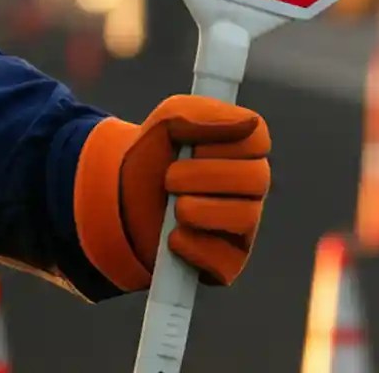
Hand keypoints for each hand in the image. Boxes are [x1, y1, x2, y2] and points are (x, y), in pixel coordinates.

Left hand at [74, 95, 269, 291]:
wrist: (119, 198)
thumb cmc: (154, 152)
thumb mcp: (168, 120)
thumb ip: (203, 115)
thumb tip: (251, 123)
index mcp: (244, 148)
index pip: (258, 140)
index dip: (224, 141)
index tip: (192, 143)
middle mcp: (251, 187)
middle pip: (256, 178)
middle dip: (206, 176)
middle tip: (170, 177)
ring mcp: (243, 225)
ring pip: (244, 217)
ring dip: (200, 209)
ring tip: (173, 207)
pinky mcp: (228, 261)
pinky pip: (226, 260)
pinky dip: (194, 246)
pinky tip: (173, 237)